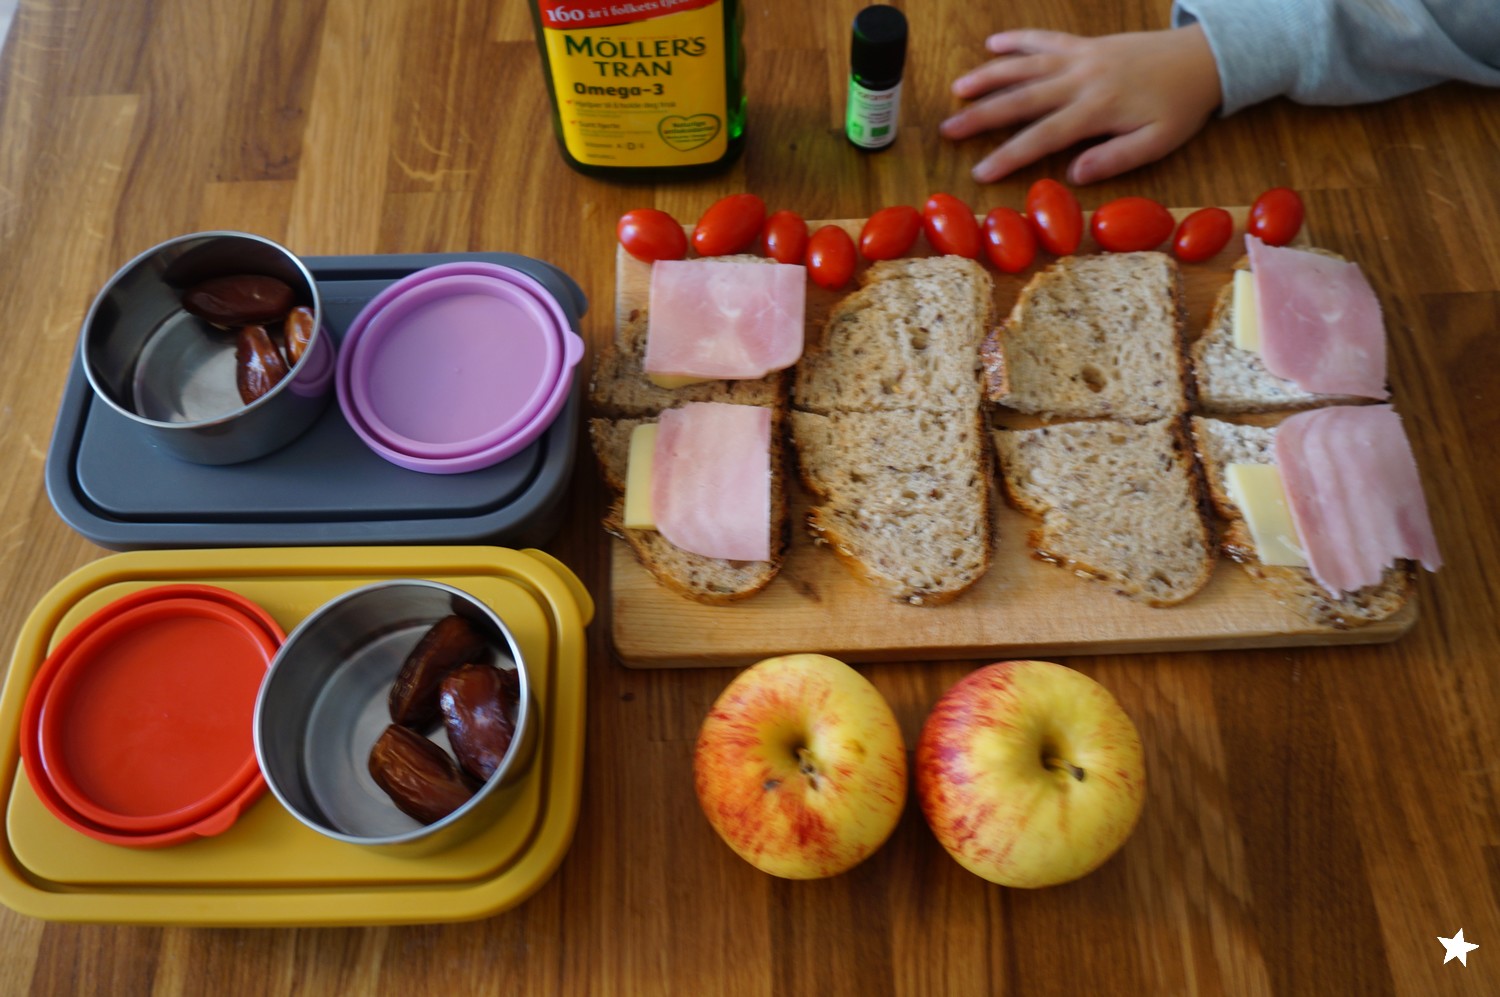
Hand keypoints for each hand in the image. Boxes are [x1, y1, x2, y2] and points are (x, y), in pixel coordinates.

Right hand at [940, 26, 1220, 184]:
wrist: (1203, 57)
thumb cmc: (1181, 106)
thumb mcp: (1158, 142)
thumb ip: (1115, 159)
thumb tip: (1073, 175)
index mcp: (1097, 109)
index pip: (1042, 137)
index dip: (1007, 156)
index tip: (978, 172)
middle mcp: (1081, 79)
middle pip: (1021, 98)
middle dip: (981, 115)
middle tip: (947, 129)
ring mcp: (1080, 57)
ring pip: (1025, 66)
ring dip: (989, 75)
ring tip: (957, 89)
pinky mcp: (1085, 44)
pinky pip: (1045, 39)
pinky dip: (1018, 40)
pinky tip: (993, 45)